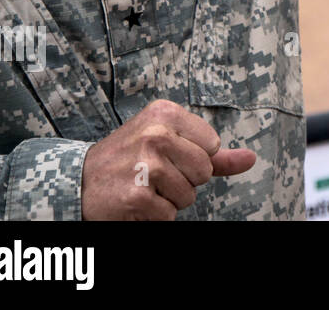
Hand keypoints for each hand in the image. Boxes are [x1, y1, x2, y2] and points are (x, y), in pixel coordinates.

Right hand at [81, 99, 255, 219]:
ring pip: (188, 196)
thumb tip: (251, 159)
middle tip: (152, 174)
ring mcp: (146, 166)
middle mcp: (155, 134)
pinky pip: (169, 215)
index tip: (165, 154)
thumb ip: (214, 154)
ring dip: (168, 199)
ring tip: (142, 186)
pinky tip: (134, 201)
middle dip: (183, 180)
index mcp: (165, 113)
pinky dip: (154, 214)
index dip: (193, 157)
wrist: (77, 182)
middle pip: (203, 172)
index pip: (211, 144)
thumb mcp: (169, 143)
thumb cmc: (129, 160)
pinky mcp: (137, 197)